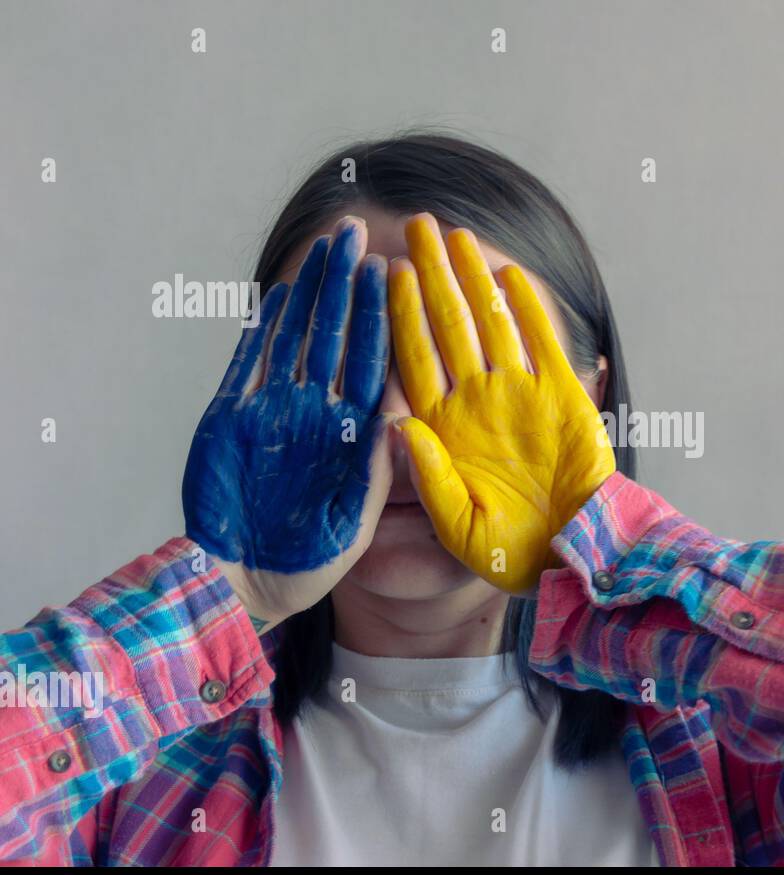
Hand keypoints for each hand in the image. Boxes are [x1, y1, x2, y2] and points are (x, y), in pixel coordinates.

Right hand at [182, 216, 394, 629]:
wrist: (244, 582)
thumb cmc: (311, 563)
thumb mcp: (356, 520)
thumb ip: (377, 471)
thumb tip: (403, 420)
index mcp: (353, 434)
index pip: (375, 362)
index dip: (384, 317)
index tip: (396, 273)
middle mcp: (317, 413)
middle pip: (337, 336)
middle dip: (348, 286)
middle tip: (359, 233)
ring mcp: (274, 411)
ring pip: (296, 338)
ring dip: (309, 293)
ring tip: (323, 248)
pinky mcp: (230, 417)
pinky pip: (248, 363)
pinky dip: (259, 329)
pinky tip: (274, 293)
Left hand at [389, 213, 614, 594]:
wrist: (568, 554)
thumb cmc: (506, 552)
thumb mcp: (458, 525)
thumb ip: (429, 478)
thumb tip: (397, 428)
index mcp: (444, 427)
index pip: (415, 357)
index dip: (400, 314)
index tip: (383, 273)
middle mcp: (478, 401)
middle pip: (448, 324)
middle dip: (432, 274)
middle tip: (417, 225)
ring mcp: (519, 394)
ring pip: (491, 323)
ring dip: (474, 278)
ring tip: (457, 234)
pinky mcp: (562, 396)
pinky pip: (541, 343)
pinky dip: (526, 309)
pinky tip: (508, 274)